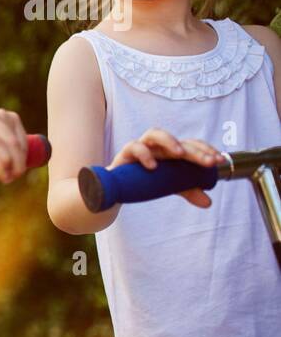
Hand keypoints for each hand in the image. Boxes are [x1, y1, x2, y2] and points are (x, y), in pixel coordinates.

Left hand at [0, 107, 28, 183]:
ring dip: (18, 162)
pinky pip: (23, 139)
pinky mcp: (10, 116)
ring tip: (5, 174)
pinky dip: (22, 154)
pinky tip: (11, 164)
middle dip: (15, 165)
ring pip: (18, 142)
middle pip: (9, 142)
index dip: (3, 162)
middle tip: (8, 180)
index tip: (4, 179)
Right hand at [108, 128, 224, 208]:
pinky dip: (144, 154)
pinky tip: (152, 166)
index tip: (219, 160)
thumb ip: (189, 191)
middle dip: (195, 150)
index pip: (191, 144)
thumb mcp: (170, 186)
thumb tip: (208, 202)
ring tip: (180, 154)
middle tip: (209, 162)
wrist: (116, 189)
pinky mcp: (125, 154)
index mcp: (170, 151)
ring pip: (154, 133)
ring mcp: (141, 147)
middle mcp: (157, 146)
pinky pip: (133, 147)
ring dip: (169, 141)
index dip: (206, 149)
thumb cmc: (144, 181)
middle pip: (178, 141)